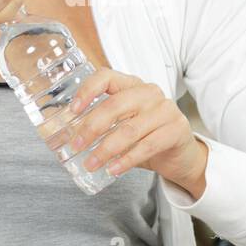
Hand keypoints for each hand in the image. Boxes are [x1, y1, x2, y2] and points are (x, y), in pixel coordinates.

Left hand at [66, 67, 208, 196]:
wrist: (181, 154)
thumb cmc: (146, 136)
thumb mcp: (123, 123)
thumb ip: (102, 124)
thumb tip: (65, 136)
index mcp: (132, 84)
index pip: (106, 76)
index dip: (87, 90)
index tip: (72, 110)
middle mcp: (149, 92)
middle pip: (115, 105)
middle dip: (91, 127)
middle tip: (76, 146)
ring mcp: (165, 110)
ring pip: (129, 129)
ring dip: (106, 149)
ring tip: (91, 164)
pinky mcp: (176, 130)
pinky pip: (147, 146)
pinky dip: (126, 160)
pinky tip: (113, 169)